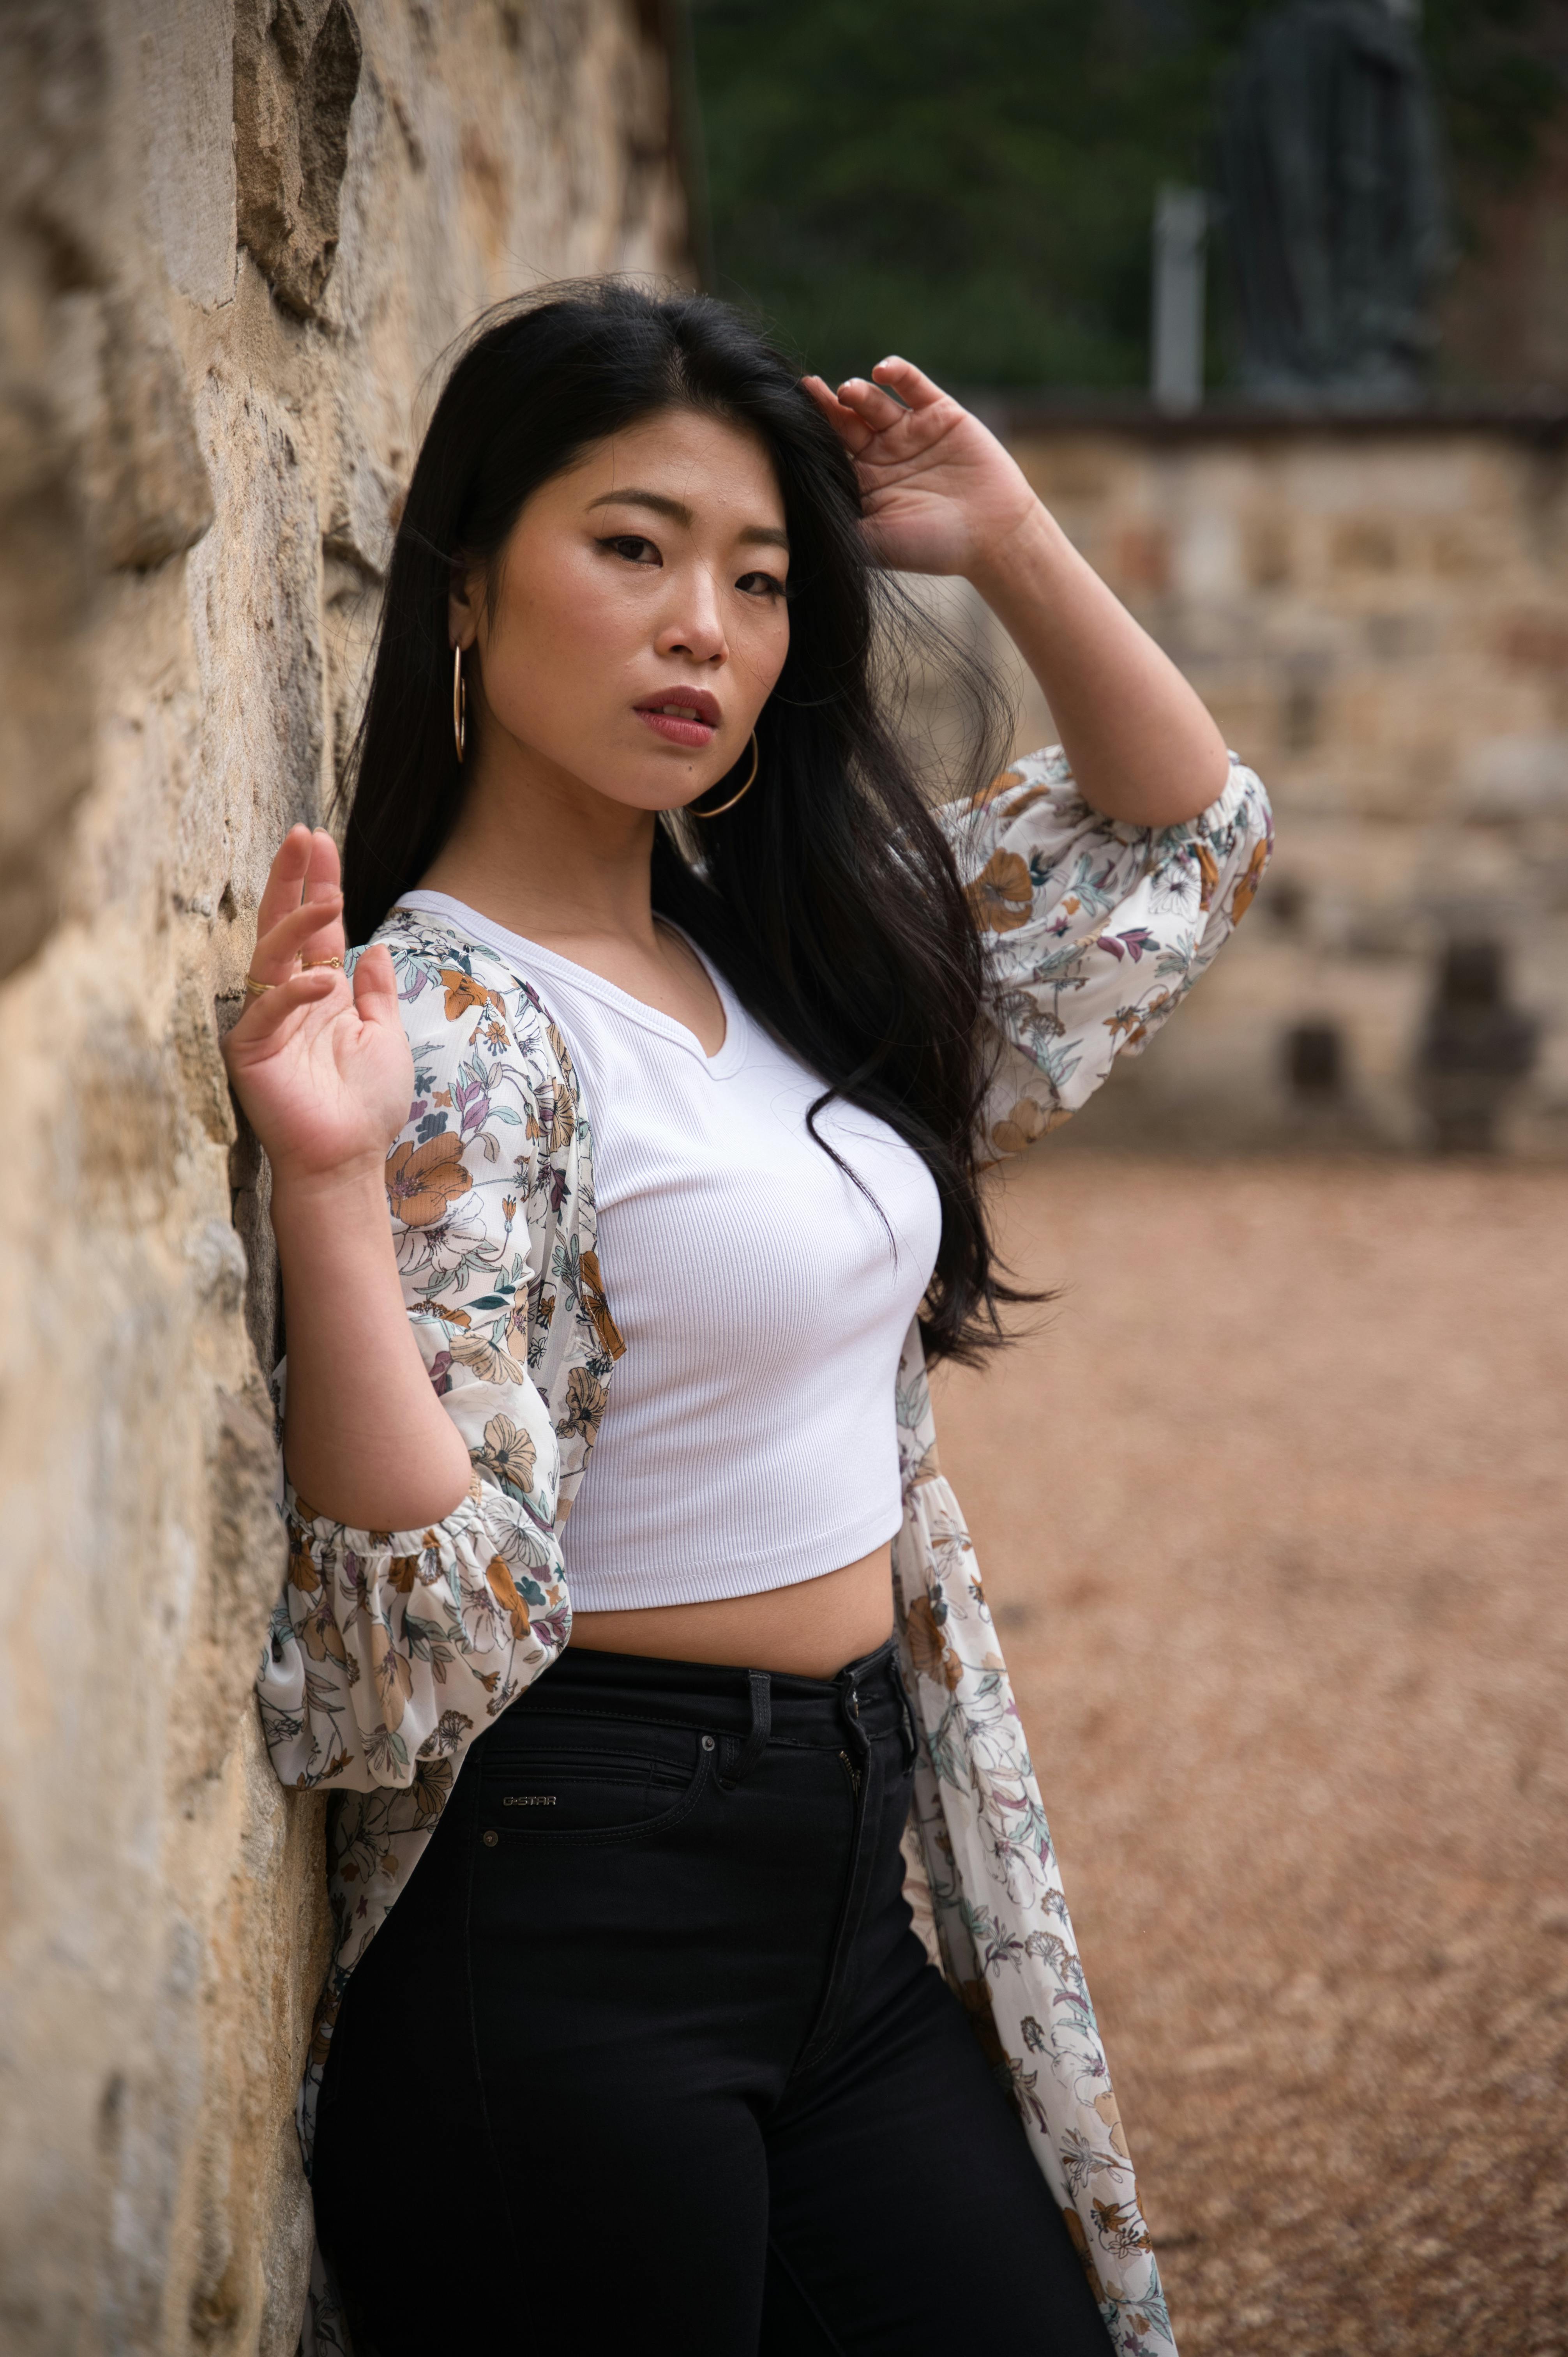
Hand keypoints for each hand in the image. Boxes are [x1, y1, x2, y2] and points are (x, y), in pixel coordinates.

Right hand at [222, 827, 411, 1191]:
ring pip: (271, 957)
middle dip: (292, 880)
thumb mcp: (385, 1037)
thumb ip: (377, 993)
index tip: (321, 842)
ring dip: (297, 924)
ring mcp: (266, 1022)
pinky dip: (293, 992)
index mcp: (322, 992)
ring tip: (328, 901)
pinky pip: (265, 1010)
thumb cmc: (366, 1106)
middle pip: (285, 926)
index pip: (319, 928)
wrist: (348, 1160)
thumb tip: (375, 949)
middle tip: (301, 836)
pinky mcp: (249, 1051)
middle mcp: (290, 999)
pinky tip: (322, 980)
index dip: (319, 885)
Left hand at [801, 357, 1039, 577]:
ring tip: (848, 391)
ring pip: (875, 402)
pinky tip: (881, 370)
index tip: (788, 422)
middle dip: (826, 406)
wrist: (994, 535)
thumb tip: (793, 519)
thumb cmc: (934, 547)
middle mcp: (884, 454)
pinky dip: (897, 372)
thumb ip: (841, 524)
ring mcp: (911, 432)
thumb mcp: (877, 543)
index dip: (812, 437)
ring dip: (858, 392)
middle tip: (807, 390)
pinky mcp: (940, 413)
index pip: (831, 453)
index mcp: (865, 483)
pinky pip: (913, 385)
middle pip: (846, 422)